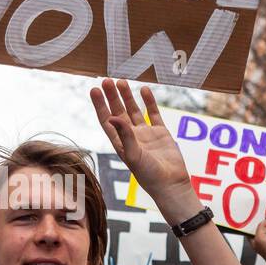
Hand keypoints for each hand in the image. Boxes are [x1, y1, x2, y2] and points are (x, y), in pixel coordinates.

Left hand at [90, 79, 191, 203]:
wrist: (171, 184)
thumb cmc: (149, 175)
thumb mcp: (133, 154)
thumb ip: (124, 135)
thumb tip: (112, 116)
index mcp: (120, 143)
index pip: (106, 120)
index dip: (100, 105)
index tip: (94, 89)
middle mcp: (131, 137)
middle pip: (118, 112)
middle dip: (111, 97)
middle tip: (106, 80)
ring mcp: (146, 134)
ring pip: (134, 111)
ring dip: (127, 96)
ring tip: (121, 81)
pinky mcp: (161, 133)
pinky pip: (153, 113)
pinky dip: (149, 101)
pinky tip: (144, 89)